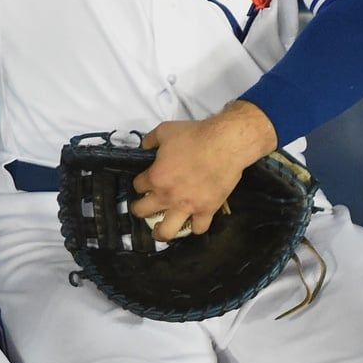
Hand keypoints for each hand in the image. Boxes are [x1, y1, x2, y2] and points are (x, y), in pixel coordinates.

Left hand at [128, 102, 278, 241]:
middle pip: (144, 212)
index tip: (143, 181)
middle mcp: (168, 196)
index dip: (139, 183)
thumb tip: (144, 146)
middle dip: (140, 210)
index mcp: (155, 177)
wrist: (224, 145)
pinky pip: (198, 228)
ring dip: (161, 232)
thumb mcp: (164, 130)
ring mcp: (187, 206)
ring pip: (168, 231)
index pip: (138, 186)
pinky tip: (192, 224)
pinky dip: (195, 228)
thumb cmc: (193, 136)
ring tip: (160, 232)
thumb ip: (150, 140)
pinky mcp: (207, 210)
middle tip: (143, 209)